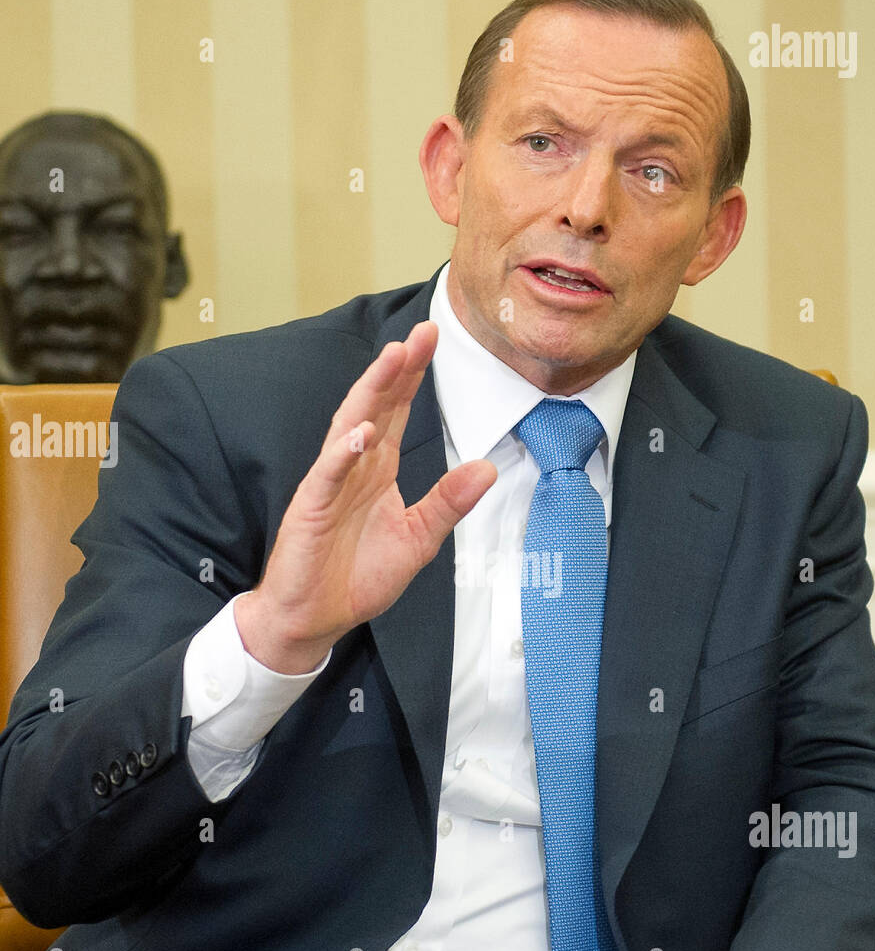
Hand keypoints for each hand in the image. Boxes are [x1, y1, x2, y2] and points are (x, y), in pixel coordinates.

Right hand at [235, 320, 496, 671]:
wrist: (314, 617)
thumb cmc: (357, 576)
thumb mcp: (418, 539)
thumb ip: (448, 502)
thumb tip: (488, 468)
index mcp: (379, 470)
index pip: (397, 412)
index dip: (413, 376)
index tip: (433, 339)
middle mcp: (354, 467)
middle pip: (376, 407)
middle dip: (397, 369)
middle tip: (420, 334)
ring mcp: (330, 484)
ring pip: (350, 428)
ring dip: (370, 394)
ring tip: (392, 361)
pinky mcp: (311, 509)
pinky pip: (327, 475)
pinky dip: (342, 453)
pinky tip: (360, 433)